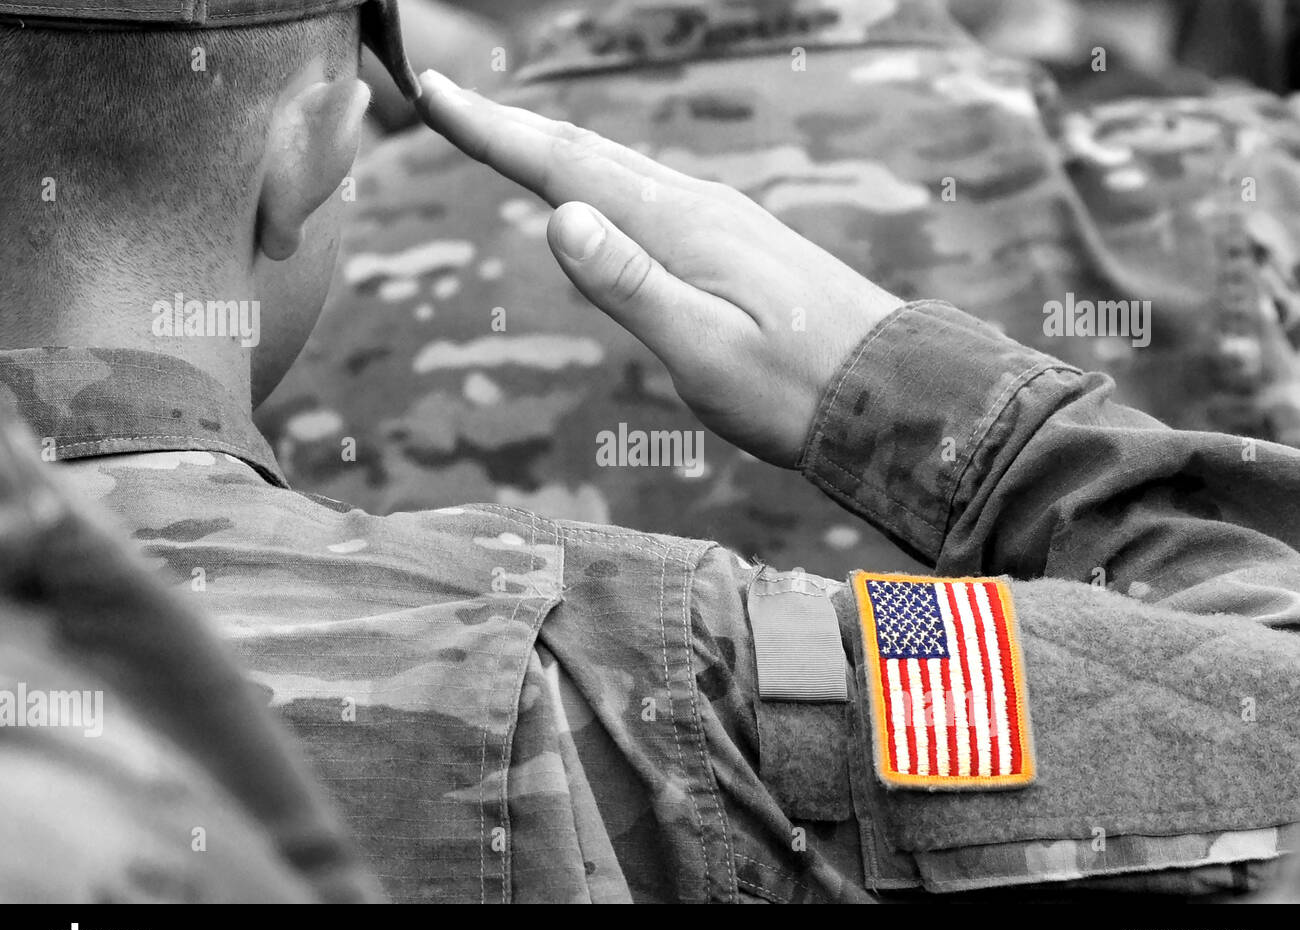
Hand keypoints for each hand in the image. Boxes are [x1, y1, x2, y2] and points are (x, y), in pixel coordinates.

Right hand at [414, 69, 903, 467]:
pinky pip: (650, 194)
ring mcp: (722, 220)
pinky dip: (602, 179)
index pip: (566, 167)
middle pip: (587, 153)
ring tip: (504, 135)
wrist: (892, 391)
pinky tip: (600, 195)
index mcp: (679, 226)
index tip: (433, 95)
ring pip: (619, 169)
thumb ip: (632, 286)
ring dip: (554, 148)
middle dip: (511, 126)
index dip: (494, 133)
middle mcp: (698, 207)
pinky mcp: (737, 242)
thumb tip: (559, 216)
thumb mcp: (705, 350)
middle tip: (445, 100)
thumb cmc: (797, 388)